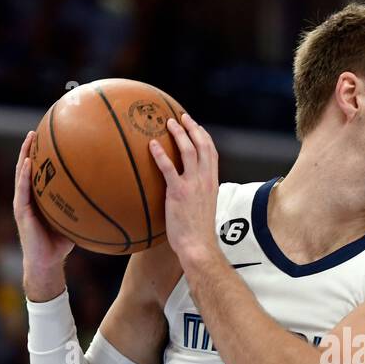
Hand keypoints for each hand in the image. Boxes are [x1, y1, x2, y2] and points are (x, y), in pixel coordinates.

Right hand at [14, 130, 73, 299]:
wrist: (47, 263)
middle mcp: (30, 197)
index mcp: (41, 197)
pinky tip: (27, 163)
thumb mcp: (76, 220)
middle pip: (28, 167)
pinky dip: (24, 176)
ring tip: (30, 138)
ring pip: (22, 174)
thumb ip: (88, 208)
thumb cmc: (62, 243)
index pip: (41, 172)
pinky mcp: (21, 212)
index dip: (43, 154)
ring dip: (24, 155)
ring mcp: (23, 203)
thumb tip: (113, 198)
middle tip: (37, 129)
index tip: (50, 136)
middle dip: (31, 148)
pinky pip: (22, 191)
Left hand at [149, 112, 220, 269]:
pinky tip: (151, 145)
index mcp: (212, 183)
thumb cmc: (197, 232)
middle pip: (202, 146)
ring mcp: (193, 185)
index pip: (212, 153)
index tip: (196, 126)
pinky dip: (160, 154)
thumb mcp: (203, 208)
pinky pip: (168, 168)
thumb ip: (198, 194)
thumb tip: (187, 190)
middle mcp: (205, 180)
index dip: (204, 136)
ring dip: (178, 134)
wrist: (198, 246)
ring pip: (188, 151)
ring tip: (167, 123)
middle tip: (181, 117)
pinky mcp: (178, 193)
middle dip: (192, 128)